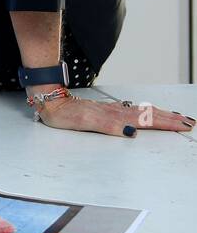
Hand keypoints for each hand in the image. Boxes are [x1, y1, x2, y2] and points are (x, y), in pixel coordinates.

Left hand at [33, 93, 194, 136]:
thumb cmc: (65, 114)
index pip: (147, 120)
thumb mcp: (85, 123)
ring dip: (162, 115)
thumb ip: (109, 126)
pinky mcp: (105, 110)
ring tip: (178, 117)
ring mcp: (112, 110)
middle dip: (171, 119)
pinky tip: (149, 114)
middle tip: (190, 122)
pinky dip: (146, 112)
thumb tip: (132, 132)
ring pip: (143, 112)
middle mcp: (117, 112)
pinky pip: (132, 111)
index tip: (184, 125)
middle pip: (150, 115)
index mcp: (116, 116)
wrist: (50, 100)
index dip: (167, 124)